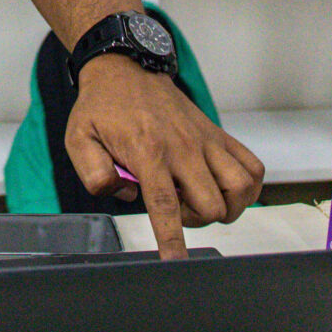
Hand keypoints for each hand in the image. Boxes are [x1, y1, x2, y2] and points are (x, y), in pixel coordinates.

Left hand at [64, 55, 263, 258]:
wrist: (126, 69)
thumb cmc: (103, 107)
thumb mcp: (79, 139)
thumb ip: (93, 173)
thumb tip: (122, 194)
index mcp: (148, 151)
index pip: (165, 205)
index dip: (173, 239)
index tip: (177, 262)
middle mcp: (183, 147)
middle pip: (212, 204)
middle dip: (196, 220)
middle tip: (176, 207)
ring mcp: (206, 140)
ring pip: (241, 188)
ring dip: (226, 206)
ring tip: (199, 199)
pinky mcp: (219, 134)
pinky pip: (252, 167)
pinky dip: (247, 186)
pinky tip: (224, 188)